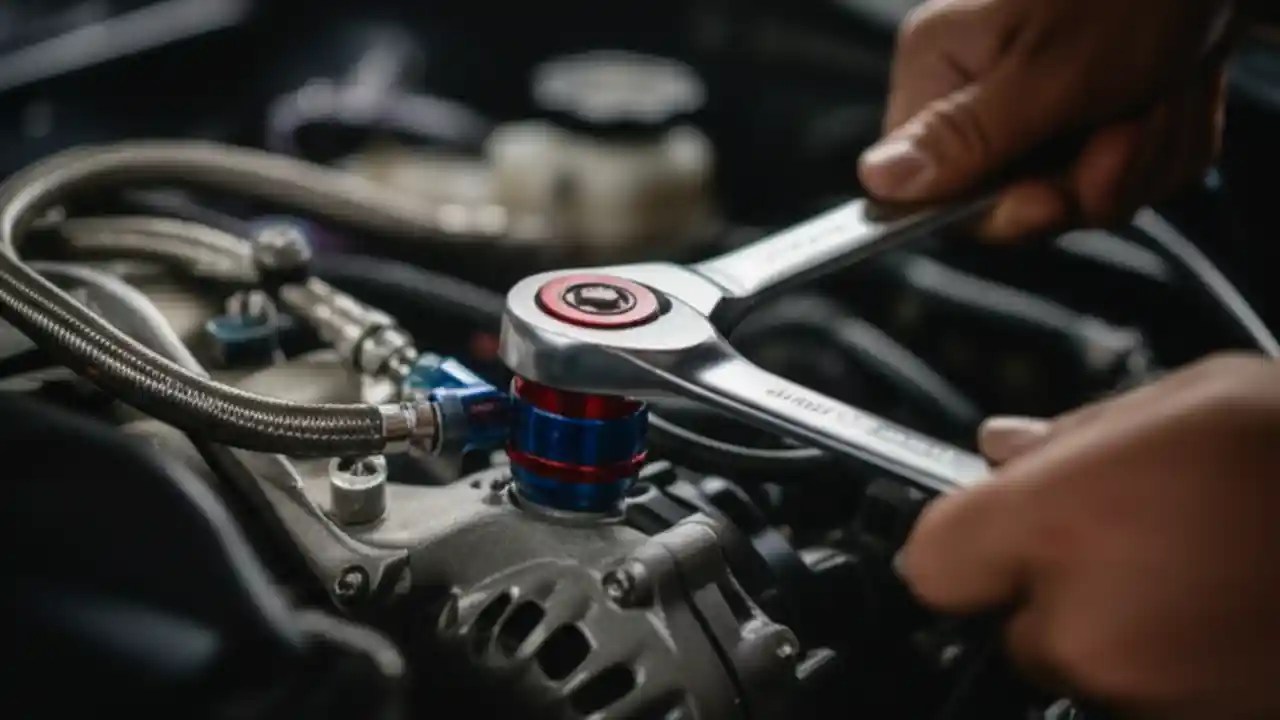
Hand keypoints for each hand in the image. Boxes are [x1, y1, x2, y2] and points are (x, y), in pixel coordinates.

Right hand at [858, 0, 1235, 239]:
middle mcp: (979, 93)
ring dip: (1143, 155)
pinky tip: (1177, 90)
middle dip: (1090, 179)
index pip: (928, 191)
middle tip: (1128, 122)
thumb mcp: (1047, 73)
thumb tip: (876, 182)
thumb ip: (963, 136)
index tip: (1050, 200)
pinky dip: (1167, 143)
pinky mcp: (1097, 120)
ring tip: (1162, 90)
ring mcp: (1041, 110)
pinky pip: (1128, 178)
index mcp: (940, 68)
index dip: (995, 211)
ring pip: (1085, 196)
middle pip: (1013, 202)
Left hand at [899, 354, 1279, 718]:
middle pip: (1007, 621)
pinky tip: (1223, 610)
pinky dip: (1170, 666)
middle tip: (1131, 536)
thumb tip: (1002, 448)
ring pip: (1079, 663)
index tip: (991, 524)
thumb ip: (1070, 434)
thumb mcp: (1181, 402)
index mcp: (1050, 529)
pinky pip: (1144, 696)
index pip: (931, 562)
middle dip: (1049, 583)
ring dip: (1116, 628)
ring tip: (1198, 570)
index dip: (963, 539)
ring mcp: (1141, 697)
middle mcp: (1079, 629)